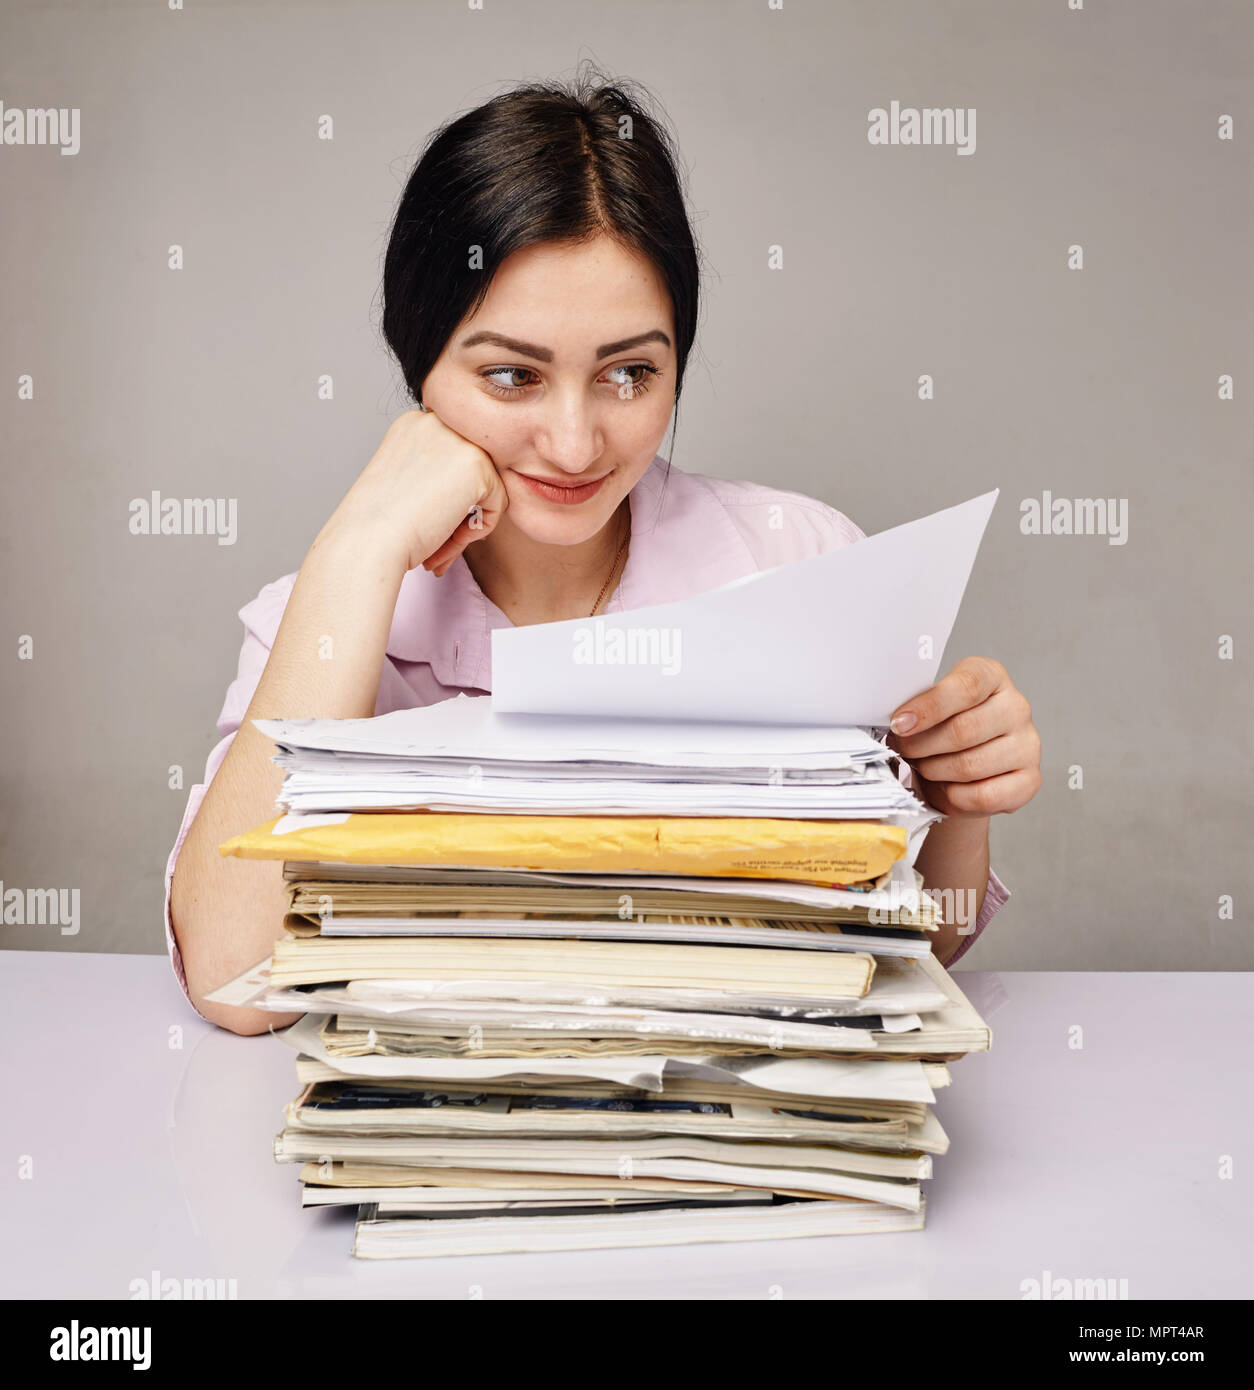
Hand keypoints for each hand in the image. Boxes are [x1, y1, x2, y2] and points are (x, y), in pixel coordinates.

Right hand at [323, 408, 507, 574]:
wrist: (369, 540)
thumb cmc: (378, 525)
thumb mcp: (407, 486)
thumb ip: (438, 477)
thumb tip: (471, 491)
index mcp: (413, 425)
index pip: (453, 459)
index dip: (445, 496)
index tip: (423, 520)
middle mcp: (435, 423)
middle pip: (473, 470)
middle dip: (460, 509)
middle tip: (435, 540)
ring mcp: (458, 440)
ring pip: (487, 487)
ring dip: (467, 521)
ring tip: (438, 544)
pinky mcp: (478, 466)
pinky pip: (498, 503)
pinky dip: (478, 529)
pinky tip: (447, 536)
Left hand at [886, 656, 1040, 817]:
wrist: (961, 772)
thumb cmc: (940, 733)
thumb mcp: (927, 711)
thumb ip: (915, 709)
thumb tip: (897, 723)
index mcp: (990, 677)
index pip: (965, 687)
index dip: (928, 708)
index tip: (898, 723)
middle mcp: (1016, 707)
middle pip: (963, 730)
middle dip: (922, 746)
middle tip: (904, 750)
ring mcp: (1028, 744)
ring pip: (970, 765)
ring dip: (935, 771)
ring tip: (925, 767)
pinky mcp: (1030, 780)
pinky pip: (984, 795)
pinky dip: (955, 796)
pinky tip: (947, 787)